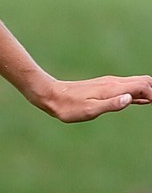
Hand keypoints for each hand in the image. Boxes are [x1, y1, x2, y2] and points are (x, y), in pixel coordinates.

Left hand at [36, 75, 151, 122]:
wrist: (50, 96)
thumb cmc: (68, 107)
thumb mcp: (89, 110)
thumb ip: (111, 104)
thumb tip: (130, 99)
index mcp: (113, 88)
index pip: (144, 87)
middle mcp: (114, 83)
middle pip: (144, 82)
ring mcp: (109, 84)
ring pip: (137, 83)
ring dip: (149, 91)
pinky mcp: (104, 87)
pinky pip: (127, 87)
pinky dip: (138, 93)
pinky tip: (142, 100)